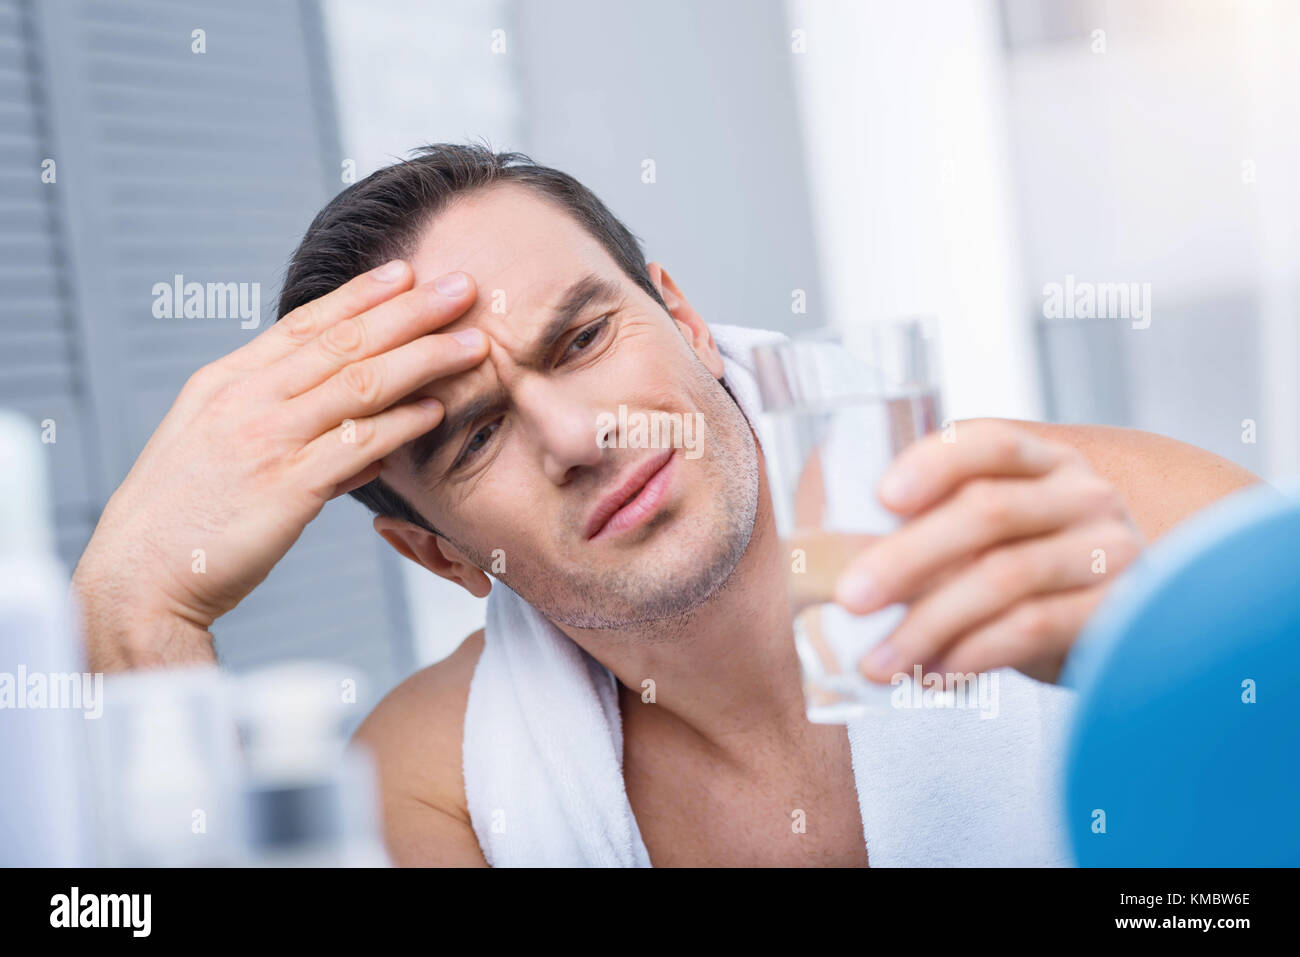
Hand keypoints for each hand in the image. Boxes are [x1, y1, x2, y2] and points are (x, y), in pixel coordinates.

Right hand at [73, 261, 488, 667]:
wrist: (139, 578)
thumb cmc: (185, 519)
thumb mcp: (223, 452)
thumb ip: (290, 434)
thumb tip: (366, 443)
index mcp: (227, 383)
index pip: (305, 324)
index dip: (361, 295)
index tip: (406, 271)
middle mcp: (247, 401)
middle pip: (343, 342)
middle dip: (410, 311)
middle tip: (463, 287)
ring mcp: (265, 442)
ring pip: (359, 384)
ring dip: (422, 359)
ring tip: (472, 344)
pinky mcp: (285, 489)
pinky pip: (357, 445)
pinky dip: (401, 425)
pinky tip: (437, 410)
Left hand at [833, 419, 1143, 683]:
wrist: (1118, 632)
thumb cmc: (1021, 575)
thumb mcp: (977, 541)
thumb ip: (918, 530)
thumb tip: (818, 559)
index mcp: (1039, 462)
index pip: (989, 442)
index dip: (934, 464)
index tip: (882, 499)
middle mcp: (1081, 495)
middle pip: (988, 511)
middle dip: (907, 556)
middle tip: (849, 597)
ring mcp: (1107, 550)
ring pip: (1005, 576)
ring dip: (928, 624)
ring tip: (876, 661)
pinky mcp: (1117, 612)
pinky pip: (1034, 627)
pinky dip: (973, 654)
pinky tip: (932, 675)